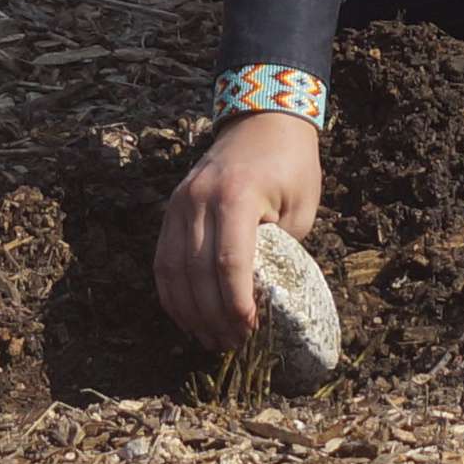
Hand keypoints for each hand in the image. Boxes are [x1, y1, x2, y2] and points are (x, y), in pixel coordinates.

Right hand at [152, 112, 324, 350]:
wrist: (264, 118)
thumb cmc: (291, 164)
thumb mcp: (300, 208)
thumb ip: (281, 250)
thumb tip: (267, 299)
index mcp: (236, 197)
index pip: (229, 263)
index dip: (237, 304)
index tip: (250, 329)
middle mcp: (199, 199)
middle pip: (197, 272)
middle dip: (213, 316)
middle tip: (232, 344)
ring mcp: (180, 201)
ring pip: (172, 269)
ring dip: (188, 310)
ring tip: (208, 338)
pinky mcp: (172, 205)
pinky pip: (163, 256)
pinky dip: (171, 291)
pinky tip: (186, 315)